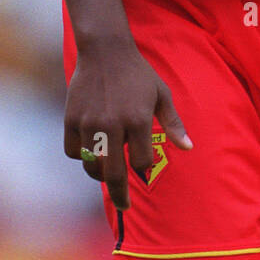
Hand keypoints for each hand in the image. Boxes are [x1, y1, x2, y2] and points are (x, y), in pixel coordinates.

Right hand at [63, 38, 191, 209]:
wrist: (105, 52)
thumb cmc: (138, 74)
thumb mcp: (161, 95)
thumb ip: (173, 124)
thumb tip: (188, 148)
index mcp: (138, 120)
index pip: (141, 162)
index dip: (143, 168)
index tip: (143, 169)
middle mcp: (113, 125)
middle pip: (115, 173)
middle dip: (121, 195)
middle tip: (125, 207)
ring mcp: (89, 123)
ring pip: (91, 165)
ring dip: (100, 174)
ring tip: (107, 175)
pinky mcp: (71, 120)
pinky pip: (73, 151)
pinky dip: (81, 157)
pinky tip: (90, 154)